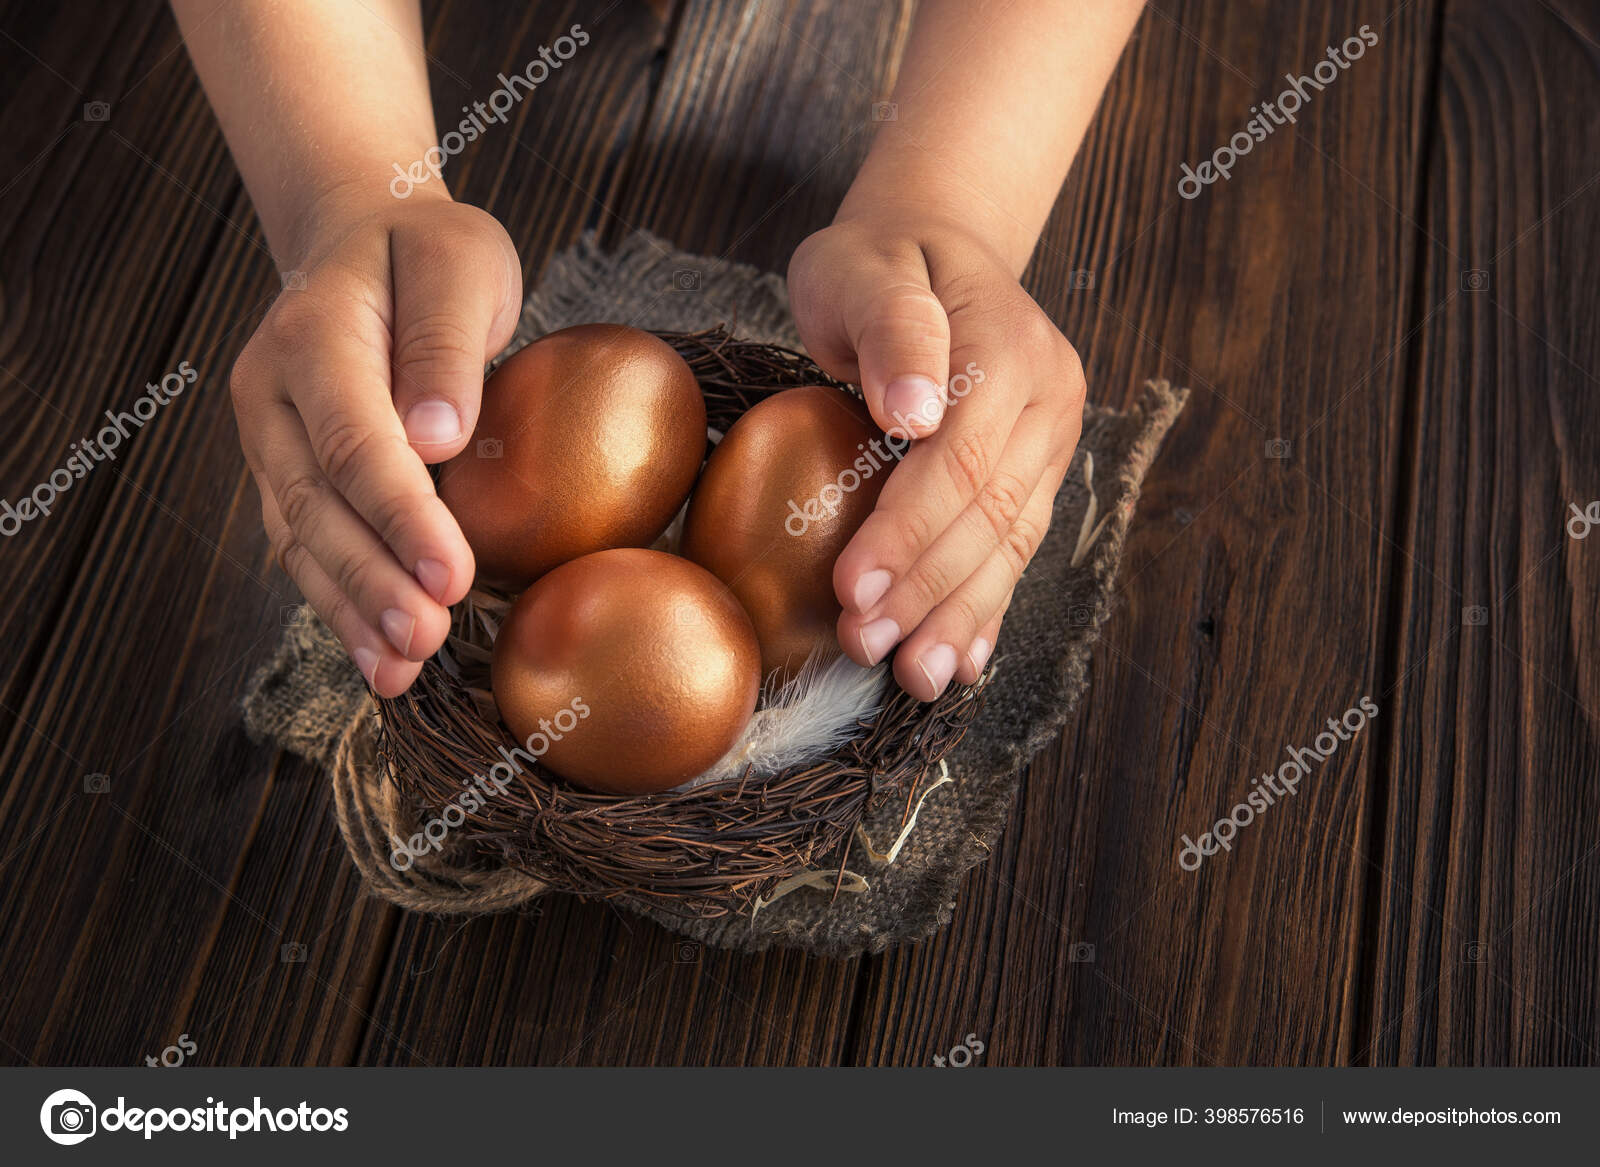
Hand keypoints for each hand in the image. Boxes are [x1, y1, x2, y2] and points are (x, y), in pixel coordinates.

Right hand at [231, 188, 522, 695]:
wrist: (363, 242)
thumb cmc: (426, 252)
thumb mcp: (461, 260)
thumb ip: (448, 340)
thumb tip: (438, 437)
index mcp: (313, 337)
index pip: (353, 442)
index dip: (400, 515)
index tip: (451, 574)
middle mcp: (273, 398)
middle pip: (318, 505)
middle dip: (372, 581)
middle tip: (426, 642)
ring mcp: (272, 442)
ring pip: (303, 540)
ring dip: (352, 611)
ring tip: (400, 673)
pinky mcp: (289, 476)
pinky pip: (309, 549)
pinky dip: (343, 608)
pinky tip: (379, 661)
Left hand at [788, 214, 1085, 700]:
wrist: (934, 245)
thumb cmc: (876, 258)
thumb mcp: (859, 263)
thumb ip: (889, 325)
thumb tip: (915, 410)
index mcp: (1006, 346)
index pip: (960, 460)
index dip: (908, 532)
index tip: (852, 589)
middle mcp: (1048, 398)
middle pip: (989, 514)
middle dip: (927, 591)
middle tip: (866, 647)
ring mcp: (1051, 437)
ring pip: (1011, 542)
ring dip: (961, 616)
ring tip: (916, 677)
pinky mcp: (1039, 468)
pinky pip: (1017, 544)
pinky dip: (988, 606)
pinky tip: (963, 659)